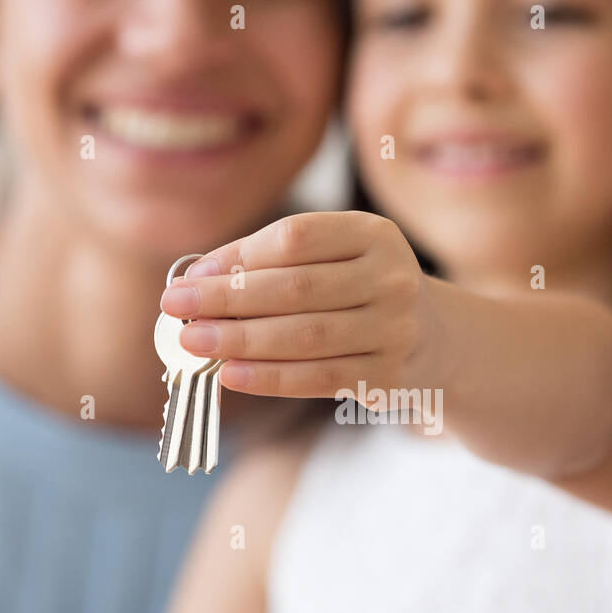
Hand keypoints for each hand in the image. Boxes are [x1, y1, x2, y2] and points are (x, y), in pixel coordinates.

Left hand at [160, 212, 442, 401]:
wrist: (434, 340)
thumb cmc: (359, 289)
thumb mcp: (331, 258)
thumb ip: (269, 260)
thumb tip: (197, 277)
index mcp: (374, 234)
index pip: (297, 238)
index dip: (239, 256)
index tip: (192, 276)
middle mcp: (392, 278)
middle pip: (297, 288)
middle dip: (228, 300)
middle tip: (176, 309)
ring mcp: (395, 330)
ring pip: (305, 337)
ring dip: (241, 341)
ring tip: (193, 342)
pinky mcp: (388, 376)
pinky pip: (319, 378)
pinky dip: (270, 378)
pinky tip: (231, 375)